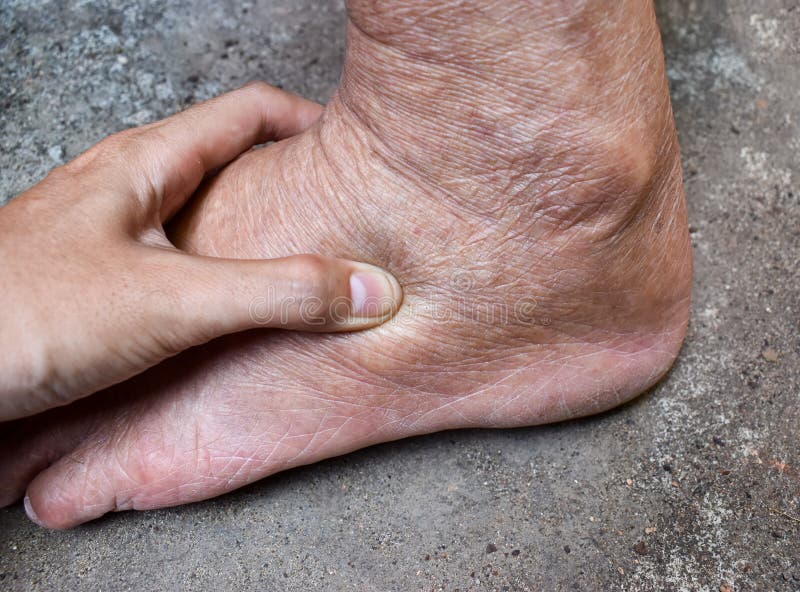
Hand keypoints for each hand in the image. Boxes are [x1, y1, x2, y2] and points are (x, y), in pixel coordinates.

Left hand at [0, 83, 401, 421]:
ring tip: (297, 269)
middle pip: (228, 160)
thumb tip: (368, 289)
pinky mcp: (98, 281)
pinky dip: (219, 277)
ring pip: (201, 215)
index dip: (308, 122)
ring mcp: (109, 234)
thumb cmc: (22, 317)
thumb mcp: (171, 301)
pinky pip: (177, 262)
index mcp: (144, 164)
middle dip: (288, 181)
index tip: (354, 151)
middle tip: (337, 216)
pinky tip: (230, 316)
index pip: (247, 112)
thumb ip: (277, 293)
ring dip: (253, 235)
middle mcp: (125, 189)